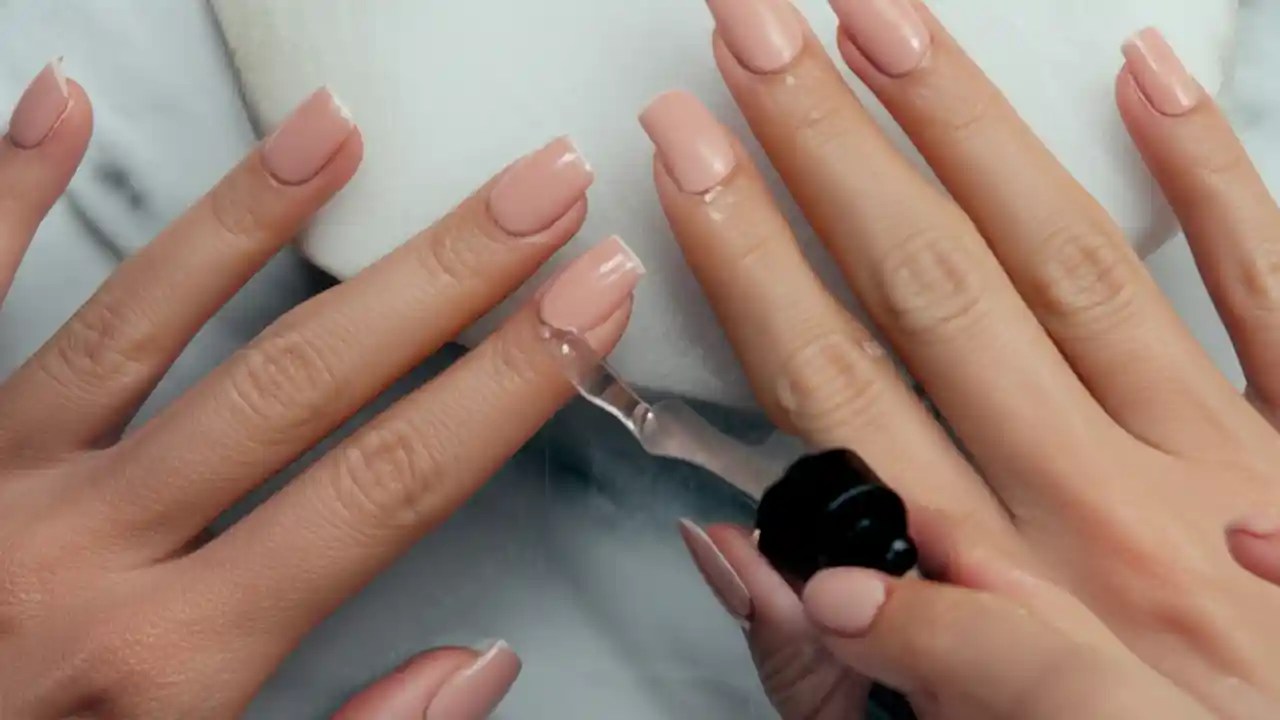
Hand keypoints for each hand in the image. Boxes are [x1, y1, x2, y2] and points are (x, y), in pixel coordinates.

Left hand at [0, 64, 640, 717]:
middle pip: (302, 382)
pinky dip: (9, 194)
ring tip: (341, 129)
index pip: (391, 487)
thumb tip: (478, 663)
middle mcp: (88, 554)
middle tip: (536, 189)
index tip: (588, 298)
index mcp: (176, 657)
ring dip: (255, 212)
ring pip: (143, 322)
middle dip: (440, 275)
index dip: (509, 383)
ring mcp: (0, 487)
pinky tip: (58, 106)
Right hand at [653, 0, 1279, 716]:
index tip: (692, 160)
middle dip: (822, 145)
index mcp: (999, 595)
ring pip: (1064, 258)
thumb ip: (829, 677)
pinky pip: (1270, 285)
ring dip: (961, 127)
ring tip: (884, 26)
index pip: (830, 388)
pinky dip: (1208, 172)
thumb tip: (741, 552)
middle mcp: (1102, 511)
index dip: (744, 258)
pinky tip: (1144, 80)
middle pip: (927, 288)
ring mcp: (1215, 463)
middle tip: (757, 39)